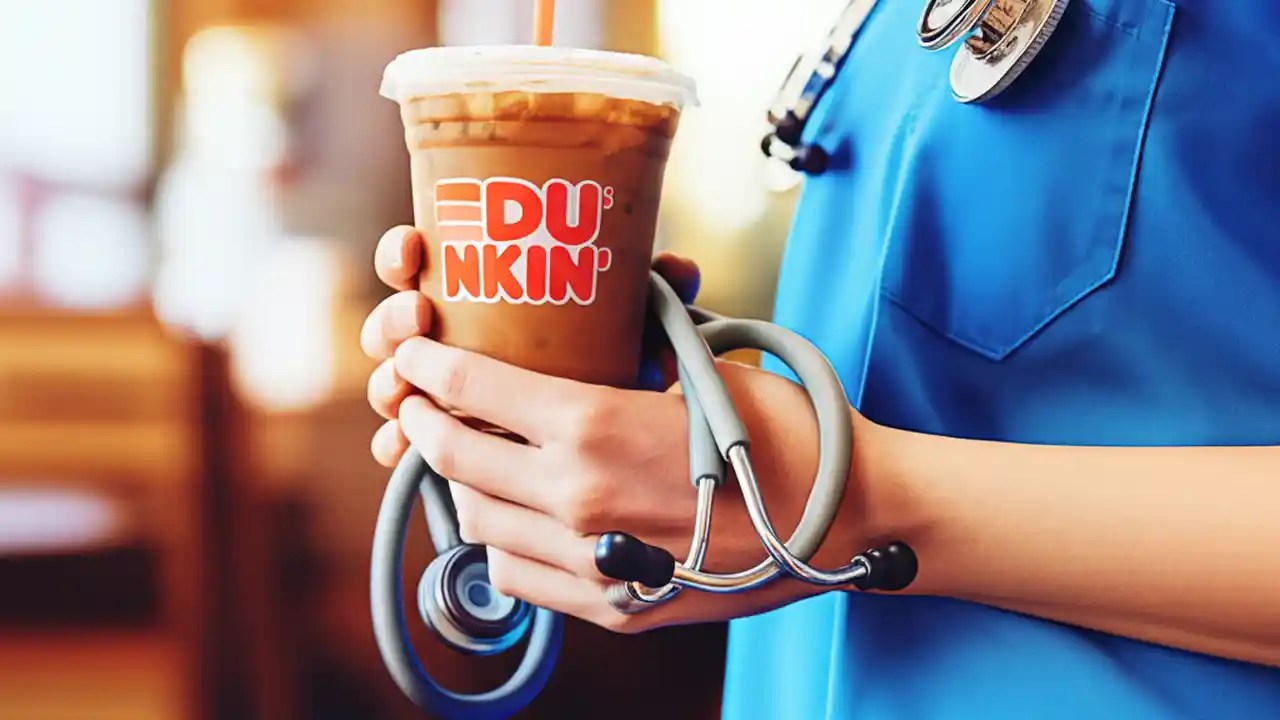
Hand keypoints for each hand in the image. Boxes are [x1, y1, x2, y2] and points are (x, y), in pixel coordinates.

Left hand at [361, 226, 894, 631]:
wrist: (842, 518)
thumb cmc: (783, 428)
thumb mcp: (697, 368)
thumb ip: (622, 353)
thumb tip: (582, 330)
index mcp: (593, 424)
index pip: (469, 392)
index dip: (426, 370)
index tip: (411, 358)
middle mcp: (575, 497)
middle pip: (455, 459)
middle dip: (426, 425)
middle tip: (424, 405)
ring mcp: (589, 561)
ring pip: (477, 523)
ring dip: (464, 485)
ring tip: (475, 459)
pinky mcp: (611, 605)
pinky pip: (517, 575)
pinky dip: (502, 544)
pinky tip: (520, 517)